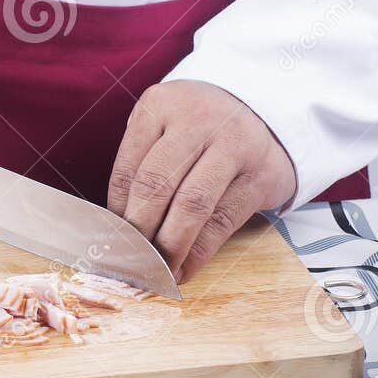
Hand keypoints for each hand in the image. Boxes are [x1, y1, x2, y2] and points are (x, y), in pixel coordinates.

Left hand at [107, 80, 295, 281]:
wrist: (267, 114)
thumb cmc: (201, 130)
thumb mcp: (166, 127)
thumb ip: (142, 164)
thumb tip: (116, 226)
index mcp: (161, 105)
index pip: (129, 168)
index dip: (116, 213)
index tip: (110, 242)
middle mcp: (198, 120)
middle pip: (156, 185)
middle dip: (138, 232)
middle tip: (129, 262)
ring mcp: (233, 145)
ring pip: (192, 205)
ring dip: (168, 247)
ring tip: (155, 272)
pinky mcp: (260, 176)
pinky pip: (222, 221)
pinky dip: (199, 252)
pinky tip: (184, 270)